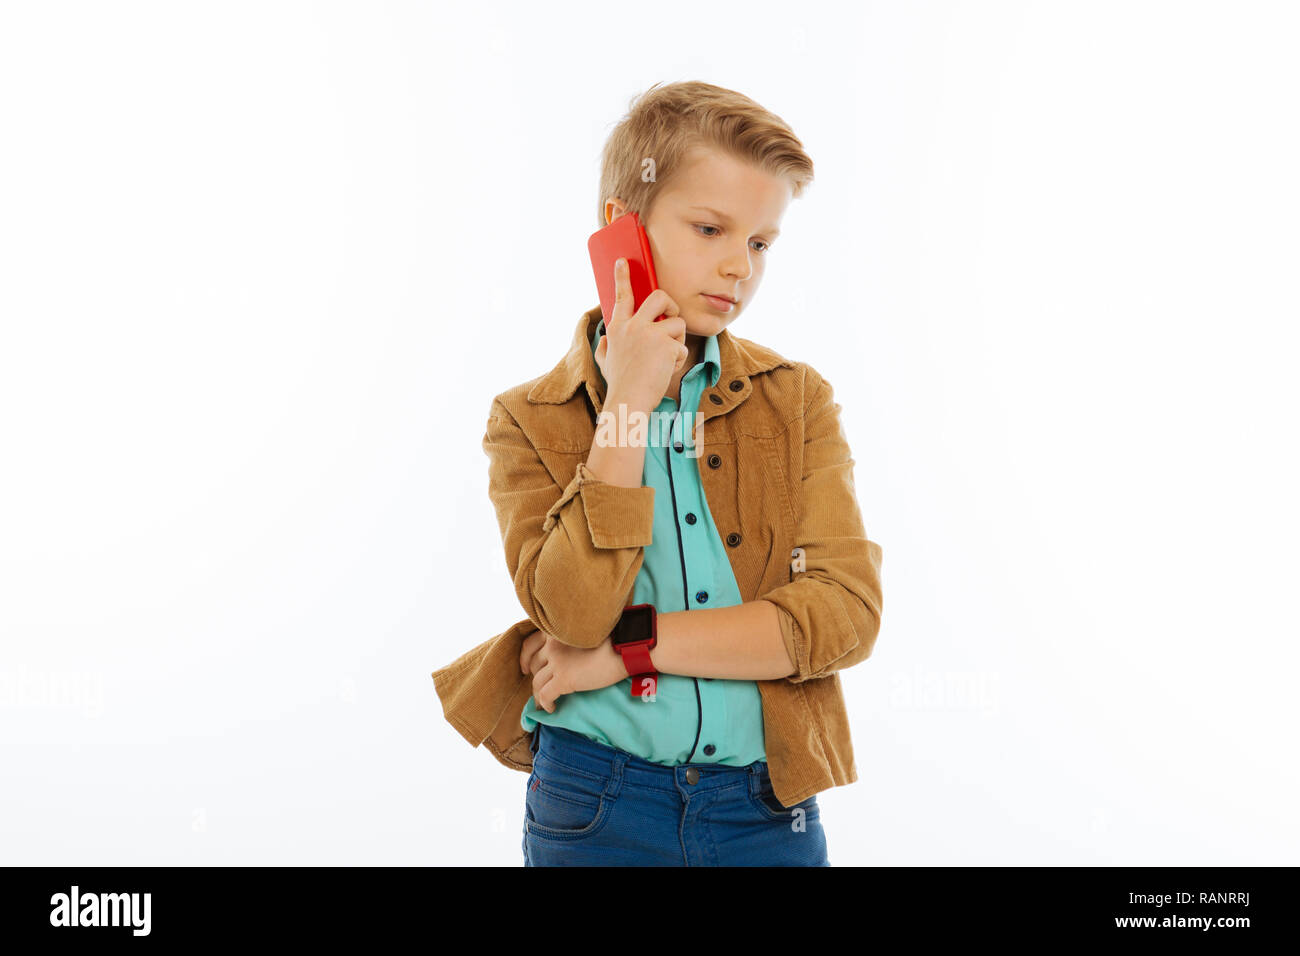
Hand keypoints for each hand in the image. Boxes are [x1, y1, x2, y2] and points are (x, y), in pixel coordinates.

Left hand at [519, 629, 627, 712]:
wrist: (624, 648)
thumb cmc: (612, 640)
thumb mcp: (584, 634)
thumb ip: (569, 640)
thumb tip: (566, 657)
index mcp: (556, 632)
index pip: (529, 644)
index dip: (524, 658)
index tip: (525, 668)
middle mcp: (553, 645)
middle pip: (533, 665)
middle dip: (534, 677)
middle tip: (541, 687)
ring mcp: (557, 662)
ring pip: (537, 683)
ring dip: (538, 695)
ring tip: (545, 702)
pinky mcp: (564, 679)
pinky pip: (545, 696)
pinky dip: (546, 704)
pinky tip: (551, 708)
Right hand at [594, 257, 688, 407]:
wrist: (628, 402)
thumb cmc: (619, 385)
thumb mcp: (605, 362)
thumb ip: (605, 347)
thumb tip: (605, 338)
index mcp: (617, 328)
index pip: (622, 296)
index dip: (623, 276)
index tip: (624, 261)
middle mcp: (632, 326)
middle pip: (659, 297)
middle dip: (671, 305)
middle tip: (671, 318)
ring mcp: (649, 334)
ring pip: (676, 325)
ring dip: (676, 342)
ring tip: (664, 359)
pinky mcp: (665, 345)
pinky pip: (681, 346)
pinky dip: (677, 360)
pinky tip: (665, 371)